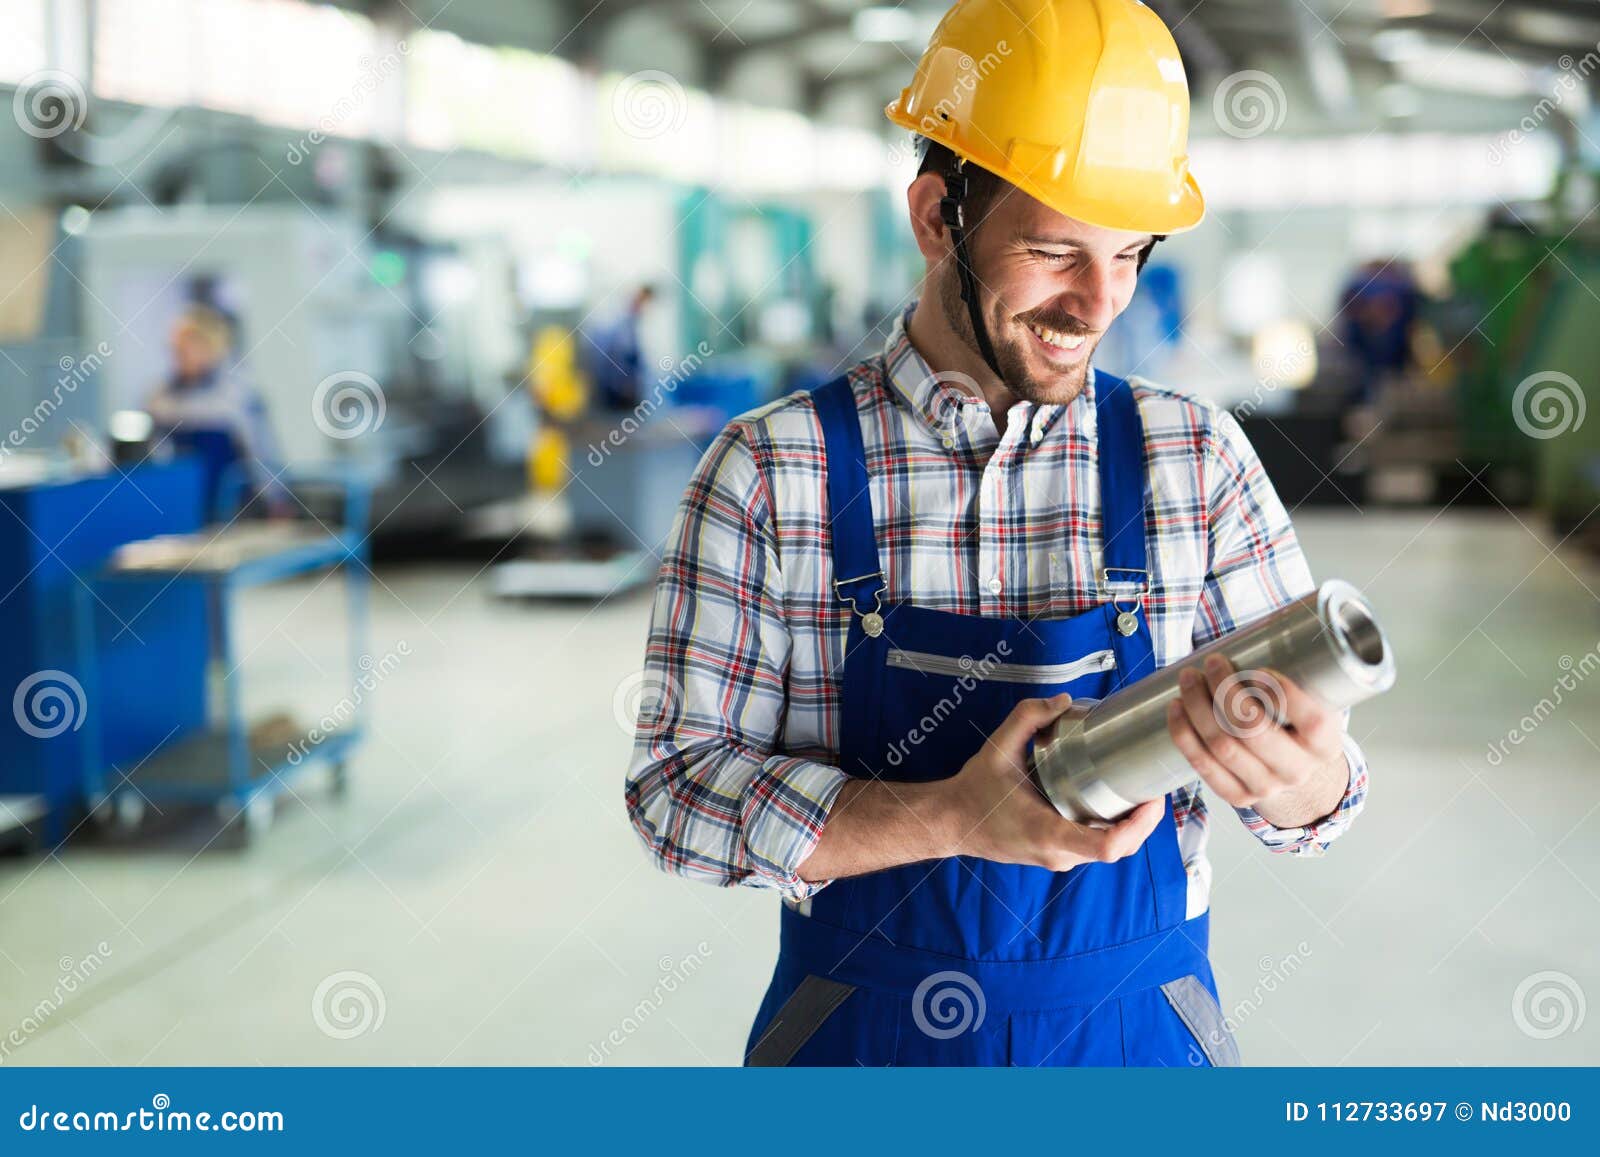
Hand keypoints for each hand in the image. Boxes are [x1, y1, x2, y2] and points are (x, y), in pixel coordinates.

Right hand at [947, 693, 1165, 872]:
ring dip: (1129, 825)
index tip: (1151, 799)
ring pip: (1109, 850)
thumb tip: (1063, 700)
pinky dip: (1111, 828)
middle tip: (1152, 788)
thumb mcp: (998, 748)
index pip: (1109, 846)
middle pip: (1119, 848)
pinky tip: (1114, 802)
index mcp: (1048, 832)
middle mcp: (1057, 853)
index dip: (1140, 825)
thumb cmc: (974, 791)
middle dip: (1143, 821)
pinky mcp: (1056, 856)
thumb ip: (1028, 717)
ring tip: (1138, 791)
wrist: (950, 822)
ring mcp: (1057, 859)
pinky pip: (1093, 847)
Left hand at [1166, 654, 1347, 820]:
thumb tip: (1273, 615)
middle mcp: (1298, 769)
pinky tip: (1174, 709)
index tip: (1256, 666)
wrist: (1299, 773)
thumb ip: (1297, 668)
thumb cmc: (1298, 723)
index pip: (1308, 716)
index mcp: (1325, 743)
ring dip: (1197, 707)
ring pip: (1222, 746)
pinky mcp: (1237, 796)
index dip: (1279, 689)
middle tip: (1211, 662)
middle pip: (1253, 729)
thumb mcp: (1313, 698)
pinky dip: (1183, 734)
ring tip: (1187, 678)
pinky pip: (1202, 766)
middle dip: (1224, 690)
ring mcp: (1266, 787)